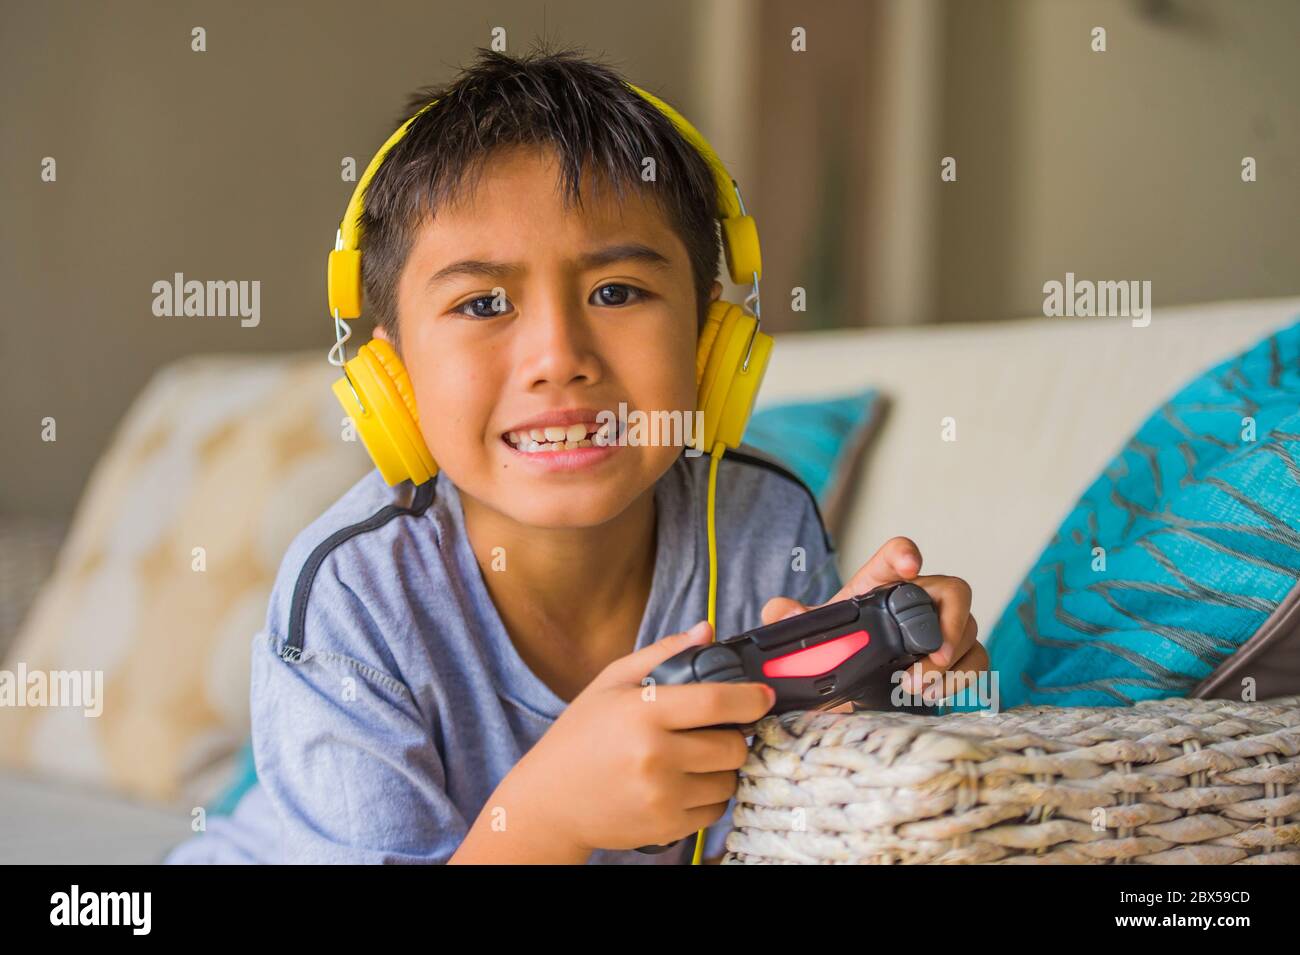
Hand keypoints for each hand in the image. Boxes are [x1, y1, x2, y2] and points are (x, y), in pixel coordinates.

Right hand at [507, 620, 775, 853]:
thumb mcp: (610, 683)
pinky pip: (716, 809)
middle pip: (732, 745)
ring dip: (721, 768)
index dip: (749, 697)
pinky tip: (683, 783)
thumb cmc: (579, 737)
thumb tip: (706, 631)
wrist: (549, 802)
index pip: (716, 701)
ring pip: (729, 780)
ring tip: (693, 757)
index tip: (762, 696)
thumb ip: (661, 654)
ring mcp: (662, 795)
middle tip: (714, 730)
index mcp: (642, 712)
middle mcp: (655, 755)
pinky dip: (709, 796)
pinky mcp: (667, 827)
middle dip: (732, 735)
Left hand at [761, 536, 986, 705]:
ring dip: (952, 660)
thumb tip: (781, 610)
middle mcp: (917, 601)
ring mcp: (939, 630)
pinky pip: (975, 661)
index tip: (909, 565)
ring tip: (918, 686)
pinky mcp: (952, 660)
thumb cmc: (835, 647)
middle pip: (953, 591)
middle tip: (932, 655)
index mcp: (880, 585)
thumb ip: (789, 618)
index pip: (897, 555)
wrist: (846, 684)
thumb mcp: (810, 634)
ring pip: (969, 629)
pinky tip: (932, 693)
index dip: (906, 554)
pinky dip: (961, 678)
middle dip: (950, 621)